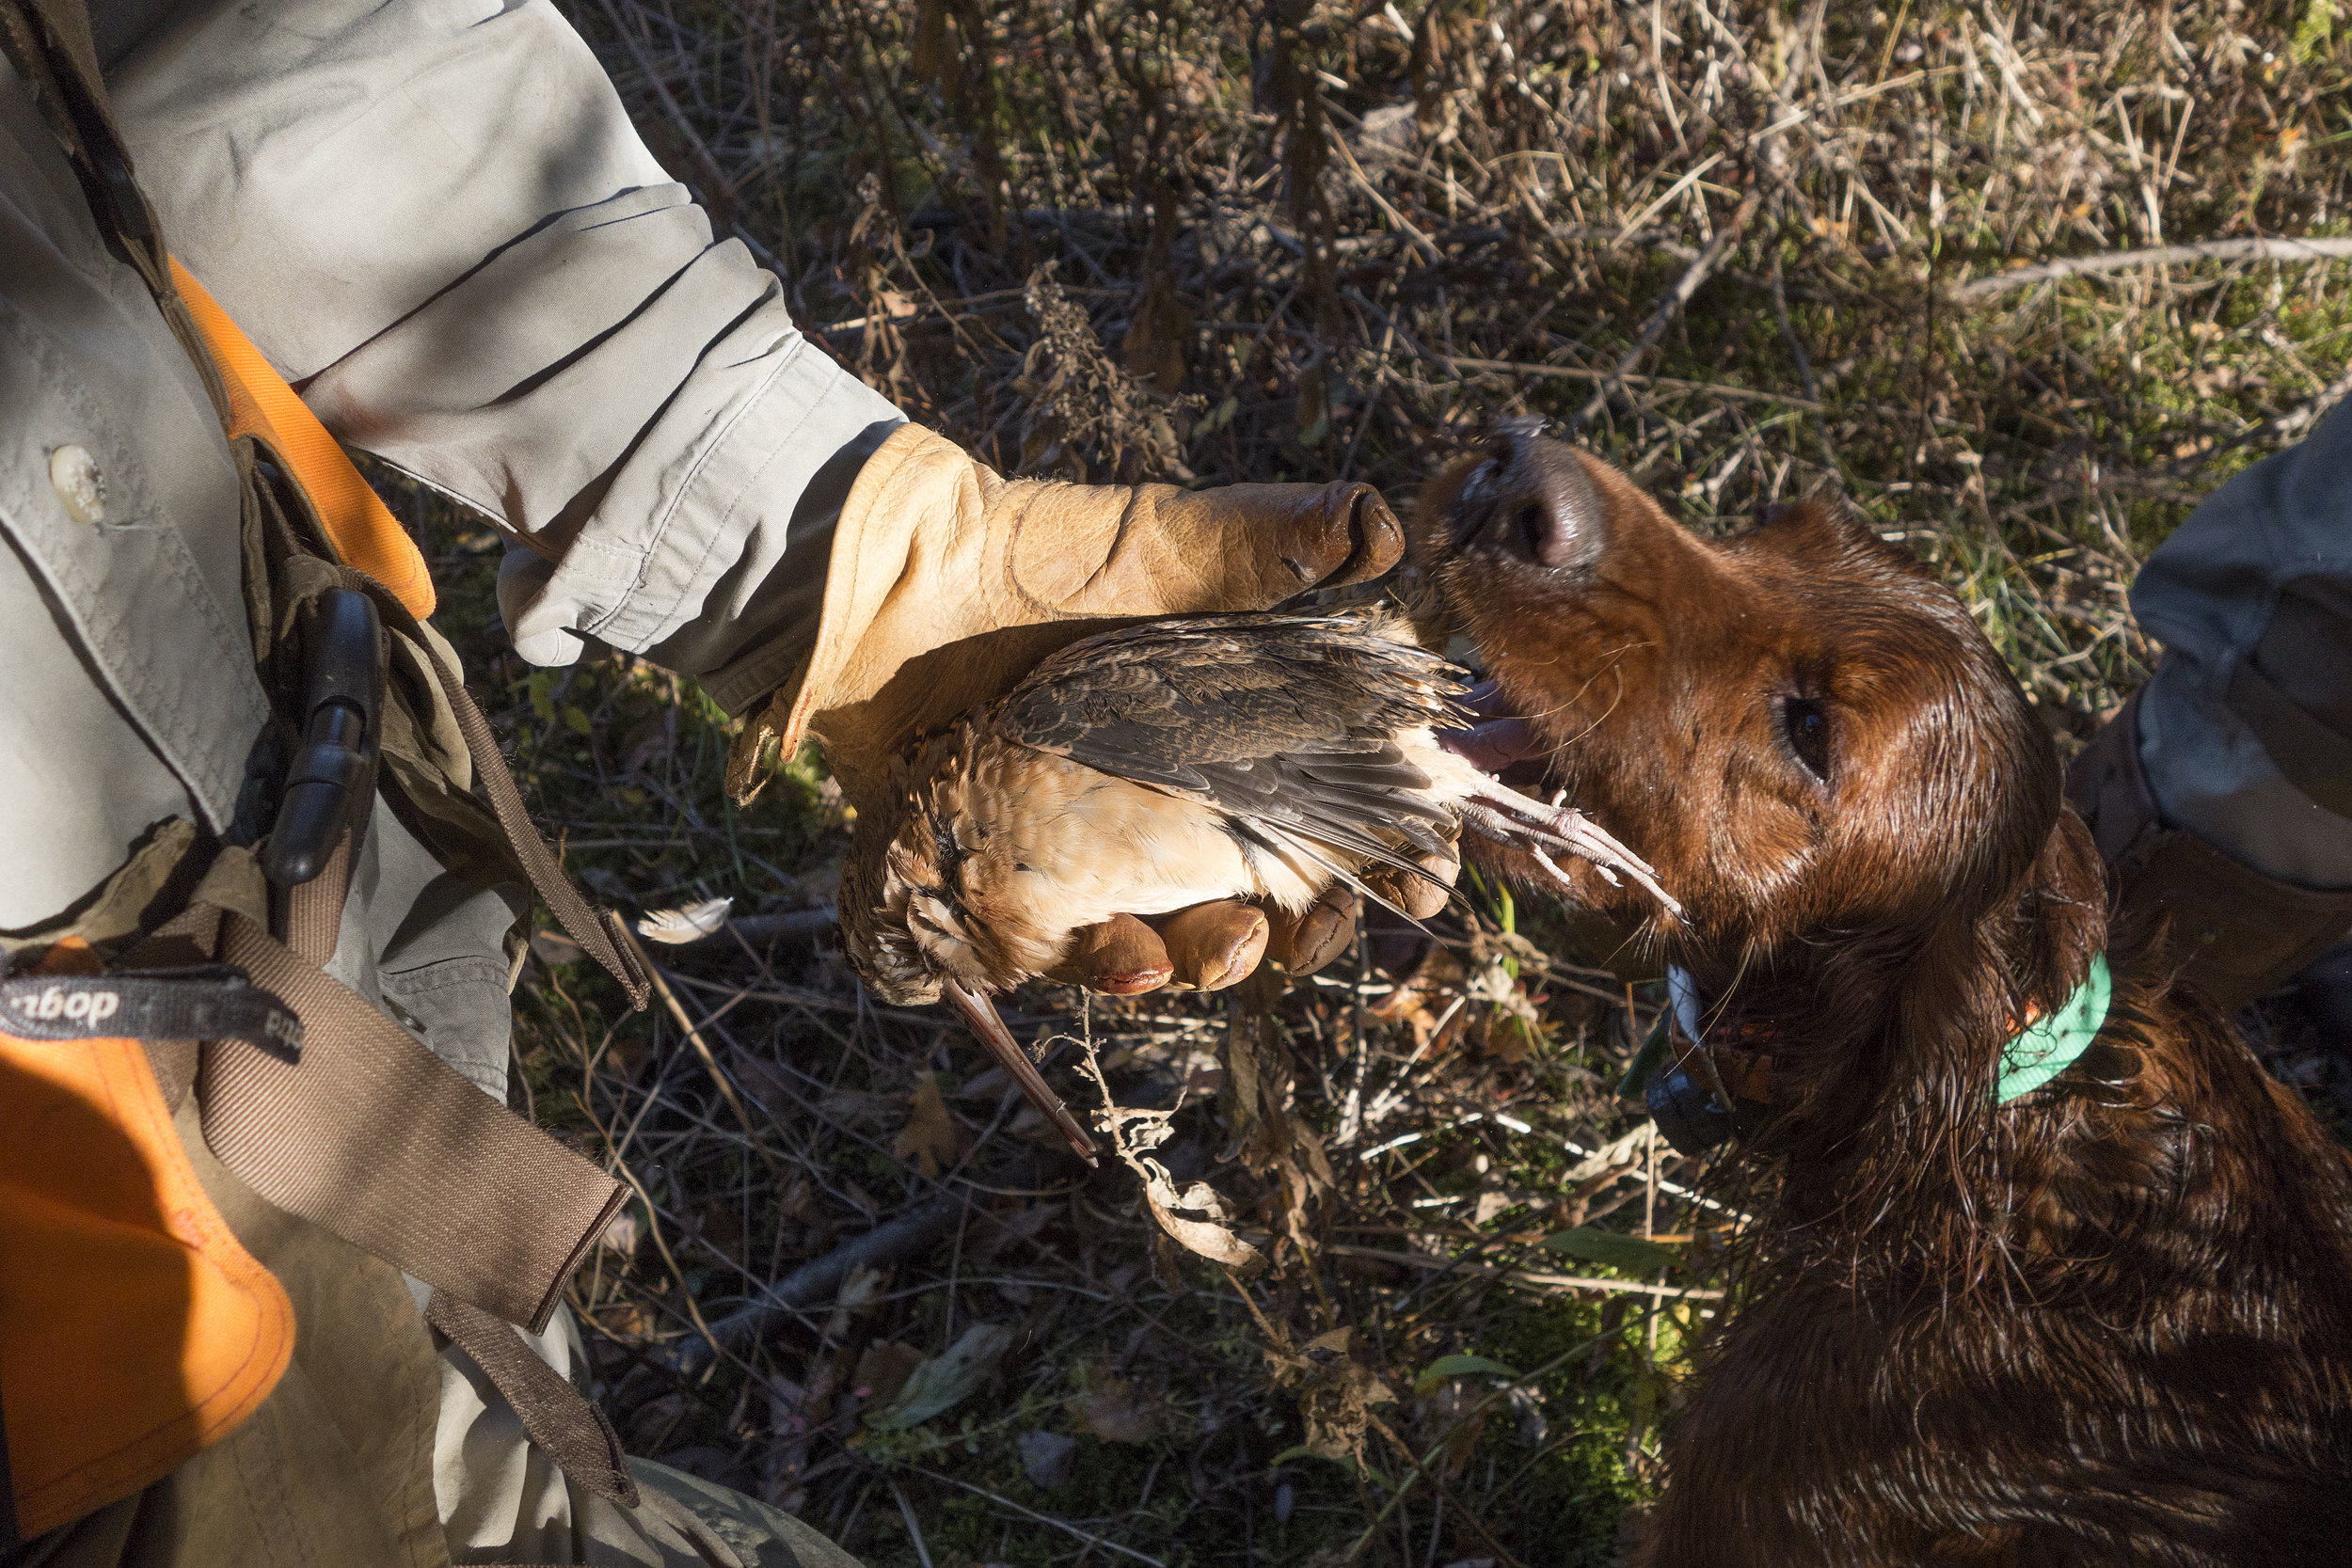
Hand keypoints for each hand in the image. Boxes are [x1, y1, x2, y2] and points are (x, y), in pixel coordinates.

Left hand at [733, 425, 1430, 991]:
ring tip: (1215, 946)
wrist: (890, 597)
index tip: (1419, 876)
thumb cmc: (1039, 557)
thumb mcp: (1171, 540)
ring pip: (1193, 947)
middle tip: (1310, 931)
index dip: (1396, 852)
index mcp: (1250, 737)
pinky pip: (1087, 959)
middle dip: (1313, 933)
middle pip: (1286, 904)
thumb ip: (1280, 536)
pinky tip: (1126, 954)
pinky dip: (1117, 967)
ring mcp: (1110, 859)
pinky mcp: (1031, 896)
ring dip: (1220, 961)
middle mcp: (1190, 808)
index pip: (1350, 811)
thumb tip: (1378, 526)